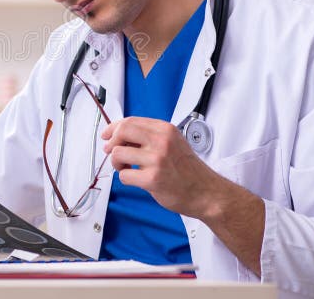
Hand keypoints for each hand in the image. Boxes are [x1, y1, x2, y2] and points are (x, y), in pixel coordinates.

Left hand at [100, 116, 223, 218]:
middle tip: (111, 152)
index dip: (113, 128)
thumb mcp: (172, 142)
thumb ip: (149, 136)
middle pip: (122, 131)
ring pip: (118, 153)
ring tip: (127, 168)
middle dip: (111, 142)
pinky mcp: (153, 179)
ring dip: (117, 163)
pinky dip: (126, 178)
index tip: (106, 135)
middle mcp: (161, 141)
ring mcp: (157, 160)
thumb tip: (118, 133)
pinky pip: (124, 176)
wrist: (206, 192)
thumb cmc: (188, 170)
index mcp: (165, 130)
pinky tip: (137, 180)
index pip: (130, 121)